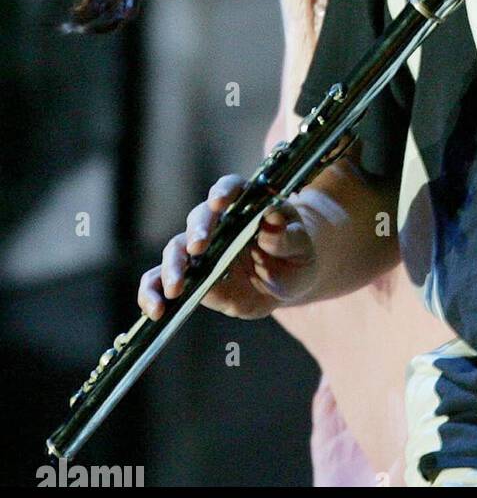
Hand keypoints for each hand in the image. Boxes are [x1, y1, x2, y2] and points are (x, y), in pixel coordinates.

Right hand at [137, 174, 316, 321]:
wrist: (285, 282)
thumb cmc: (296, 257)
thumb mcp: (302, 248)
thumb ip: (290, 236)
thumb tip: (273, 223)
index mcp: (248, 204)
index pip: (232, 187)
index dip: (224, 191)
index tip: (219, 201)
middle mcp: (219, 223)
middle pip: (200, 217)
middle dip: (197, 230)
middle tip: (198, 247)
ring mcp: (200, 251)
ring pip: (176, 249)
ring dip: (172, 266)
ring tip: (175, 288)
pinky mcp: (189, 278)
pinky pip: (161, 280)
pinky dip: (152, 292)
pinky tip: (155, 309)